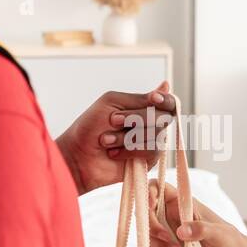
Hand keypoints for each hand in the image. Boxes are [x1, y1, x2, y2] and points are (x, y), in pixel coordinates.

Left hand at [55, 81, 176, 194]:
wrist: (77, 155)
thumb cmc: (90, 127)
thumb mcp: (112, 102)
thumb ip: (140, 98)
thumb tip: (167, 85)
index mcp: (143, 107)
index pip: (168, 102)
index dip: (166, 100)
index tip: (153, 99)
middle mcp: (151, 125)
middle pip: (163, 117)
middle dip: (136, 118)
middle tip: (112, 121)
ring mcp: (150, 143)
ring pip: (156, 135)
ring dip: (126, 137)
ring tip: (106, 140)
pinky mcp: (147, 161)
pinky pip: (151, 151)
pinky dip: (129, 150)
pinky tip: (114, 153)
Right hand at [147, 180, 246, 246]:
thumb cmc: (229, 240)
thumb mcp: (218, 233)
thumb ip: (201, 229)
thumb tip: (181, 231)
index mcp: (184, 202)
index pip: (159, 188)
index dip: (149, 193)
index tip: (150, 206)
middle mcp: (173, 212)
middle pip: (148, 210)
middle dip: (151, 224)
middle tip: (165, 237)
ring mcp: (169, 228)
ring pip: (148, 228)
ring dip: (154, 239)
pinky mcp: (169, 243)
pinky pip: (153, 242)